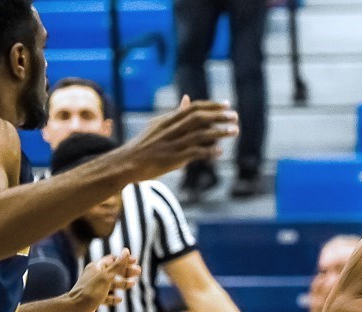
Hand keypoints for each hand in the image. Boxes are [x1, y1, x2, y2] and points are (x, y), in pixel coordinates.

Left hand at [67, 248, 140, 311]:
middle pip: (113, 271)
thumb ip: (118, 265)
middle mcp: (95, 276)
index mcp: (96, 267)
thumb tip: (126, 251)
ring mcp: (94, 288)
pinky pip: (106, 296)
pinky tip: (119, 300)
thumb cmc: (90, 291)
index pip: (112, 260)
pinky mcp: (94, 299)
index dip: (124, 259)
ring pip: (111, 284)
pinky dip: (113, 297)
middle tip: (138, 272)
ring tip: (133, 284)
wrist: (74, 310)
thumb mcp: (107, 276)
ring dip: (122, 283)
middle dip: (126, 271)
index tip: (135, 261)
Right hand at [122, 96, 239, 179]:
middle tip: (235, 116)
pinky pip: (194, 153)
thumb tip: (187, 98)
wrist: (127, 163)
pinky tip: (220, 152)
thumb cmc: (145, 145)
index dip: (211, 105)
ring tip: (234, 131)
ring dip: (219, 132)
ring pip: (199, 134)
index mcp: (168, 120)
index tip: (226, 104)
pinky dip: (208, 152)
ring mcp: (172, 143)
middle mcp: (170, 129)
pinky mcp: (172, 158)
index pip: (193, 108)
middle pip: (198, 118)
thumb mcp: (158, 124)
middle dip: (218, 116)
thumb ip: (176, 113)